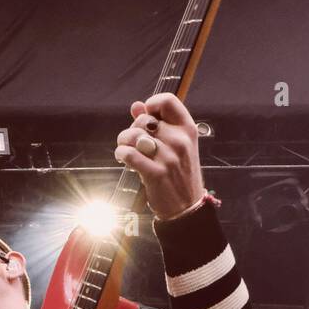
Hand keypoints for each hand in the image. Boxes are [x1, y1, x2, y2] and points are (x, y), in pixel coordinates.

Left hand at [114, 93, 204, 219]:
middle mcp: (180, 141)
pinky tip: (124, 158)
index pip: (168, 101)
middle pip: (144, 120)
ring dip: (124, 142)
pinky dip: (121, 154)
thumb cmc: (179, 174)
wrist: (186, 208)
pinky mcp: (155, 173)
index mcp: (188, 130)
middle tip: (133, 142)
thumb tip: (136, 105)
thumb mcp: (176, 146)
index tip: (146, 116)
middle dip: (132, 129)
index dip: (151, 105)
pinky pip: (129, 154)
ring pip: (133, 136)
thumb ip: (158, 123)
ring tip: (127, 150)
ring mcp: (169, 158)